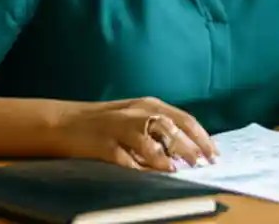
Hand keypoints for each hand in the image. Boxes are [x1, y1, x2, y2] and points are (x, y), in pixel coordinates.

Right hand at [53, 97, 219, 171]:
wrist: (64, 122)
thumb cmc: (106, 123)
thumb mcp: (136, 118)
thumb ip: (160, 129)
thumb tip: (189, 148)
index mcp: (149, 105)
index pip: (184, 120)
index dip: (202, 137)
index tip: (214, 154)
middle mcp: (137, 112)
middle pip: (172, 128)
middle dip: (191, 147)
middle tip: (202, 164)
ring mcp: (119, 127)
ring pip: (150, 139)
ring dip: (167, 155)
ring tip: (179, 168)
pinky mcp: (102, 144)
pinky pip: (124, 157)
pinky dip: (139, 166)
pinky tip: (150, 174)